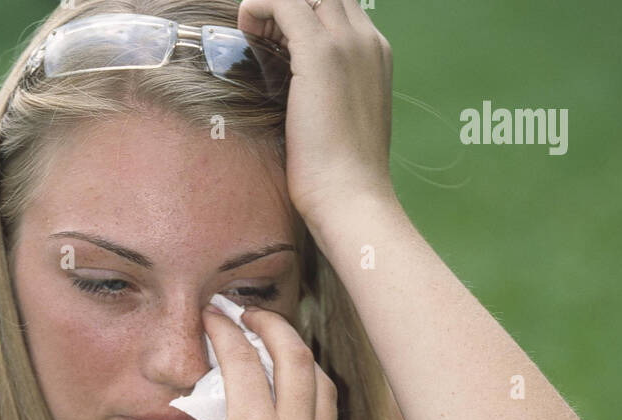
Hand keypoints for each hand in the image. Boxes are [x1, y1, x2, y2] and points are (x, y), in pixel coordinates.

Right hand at [165, 305, 338, 419]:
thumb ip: (217, 416)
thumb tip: (227, 384)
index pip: (245, 357)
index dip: (226, 329)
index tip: (214, 317)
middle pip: (298, 357)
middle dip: (273, 326)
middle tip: (250, 316)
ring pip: (324, 389)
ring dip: (301, 361)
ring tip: (276, 352)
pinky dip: (310, 404)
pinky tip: (290, 401)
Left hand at [236, 0, 396, 231]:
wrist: (351, 198)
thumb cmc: (342, 178)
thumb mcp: (343, 123)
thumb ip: (330, 96)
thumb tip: (301, 96)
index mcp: (376, 56)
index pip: (340, 8)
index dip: (307, 13)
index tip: (280, 38)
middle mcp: (367, 42)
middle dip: (291, 5)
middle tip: (265, 33)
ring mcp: (346, 45)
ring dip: (275, 5)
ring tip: (254, 33)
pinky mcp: (320, 55)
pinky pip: (284, 2)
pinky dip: (259, 6)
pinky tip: (245, 28)